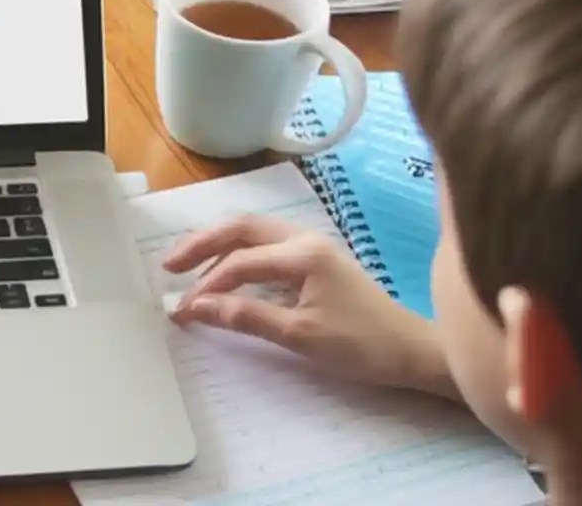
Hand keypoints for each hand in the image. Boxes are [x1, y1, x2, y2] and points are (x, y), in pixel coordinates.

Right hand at [164, 215, 458, 400]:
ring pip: (253, 234)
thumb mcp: (299, 335)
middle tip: (169, 266)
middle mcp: (304, 240)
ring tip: (189, 266)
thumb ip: (245, 316)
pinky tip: (226, 272)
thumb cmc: (360, 345)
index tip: (181, 310)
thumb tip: (198, 307)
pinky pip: (266, 246)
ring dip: (219, 247)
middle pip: (241, 229)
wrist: (411, 351)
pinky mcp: (315, 260)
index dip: (206, 285)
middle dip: (201, 245)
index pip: (239, 262)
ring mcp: (311, 246)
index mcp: (301, 254)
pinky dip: (239, 254)